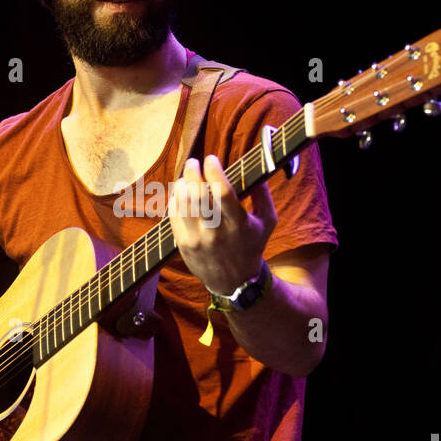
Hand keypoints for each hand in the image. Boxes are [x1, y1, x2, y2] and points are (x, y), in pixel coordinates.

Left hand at [168, 155, 277, 295]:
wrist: (234, 281)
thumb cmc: (251, 245)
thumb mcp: (267, 221)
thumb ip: (263, 194)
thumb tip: (257, 166)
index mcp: (239, 224)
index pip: (223, 192)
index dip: (214, 171)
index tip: (211, 159)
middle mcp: (217, 232)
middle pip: (198, 195)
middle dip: (193, 172)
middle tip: (194, 163)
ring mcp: (198, 239)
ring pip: (182, 203)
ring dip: (181, 184)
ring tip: (186, 177)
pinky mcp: (183, 244)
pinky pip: (173, 215)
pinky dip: (174, 199)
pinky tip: (180, 192)